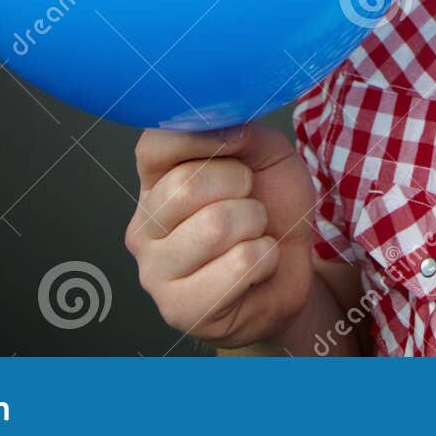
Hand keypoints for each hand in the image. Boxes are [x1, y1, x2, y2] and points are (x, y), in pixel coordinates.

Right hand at [125, 122, 317, 347]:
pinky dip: (265, 258)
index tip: (237, 143)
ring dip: (255, 224)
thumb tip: (225, 127)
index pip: (154, 146)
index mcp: (155, 182)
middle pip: (185, 186)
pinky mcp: (180, 309)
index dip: (201, 137)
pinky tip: (257, 265)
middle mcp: (144, 226)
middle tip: (249, 200)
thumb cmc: (272, 209)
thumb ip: (243, 130)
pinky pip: (238, 265)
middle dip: (240, 186)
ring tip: (253, 234)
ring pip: (214, 226)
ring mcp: (155, 272)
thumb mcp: (267, 155)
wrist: (291, 269)